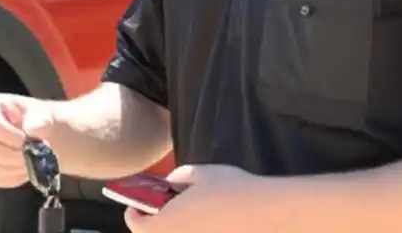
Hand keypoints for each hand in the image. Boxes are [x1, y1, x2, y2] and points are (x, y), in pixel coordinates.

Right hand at [0, 92, 57, 187]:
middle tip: (27, 155)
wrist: (42, 137)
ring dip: (11, 166)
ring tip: (31, 160)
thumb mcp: (43, 114)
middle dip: (5, 154)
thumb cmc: (38, 120)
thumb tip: (31, 130)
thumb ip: (39, 120)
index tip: (25, 140)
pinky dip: (11, 176)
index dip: (5, 133)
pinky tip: (26, 168)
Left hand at [124, 164, 263, 232]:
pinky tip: (214, 223)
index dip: (134, 212)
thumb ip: (179, 178)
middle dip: (157, 224)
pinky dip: (199, 231)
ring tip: (193, 215)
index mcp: (165, 224)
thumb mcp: (200, 174)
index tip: (138, 205)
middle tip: (166, 209)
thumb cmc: (231, 191)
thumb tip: (172, 183)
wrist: (266, 216)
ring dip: (180, 228)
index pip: (136, 225)